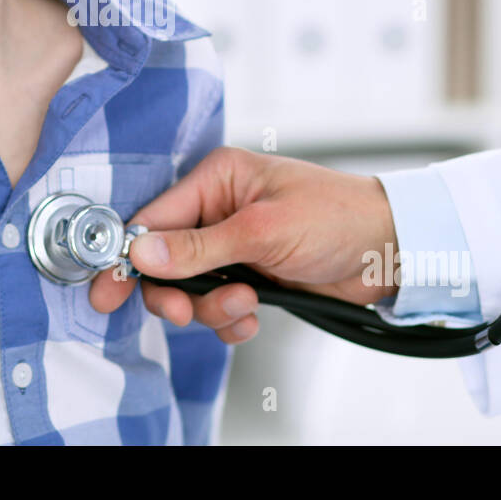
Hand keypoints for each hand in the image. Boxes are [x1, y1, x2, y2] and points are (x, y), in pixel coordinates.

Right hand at [89, 146, 399, 345]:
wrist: (394, 249)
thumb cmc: (338, 218)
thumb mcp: (263, 231)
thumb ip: (197, 247)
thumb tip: (138, 253)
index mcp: (217, 180)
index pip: (153, 219)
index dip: (127, 257)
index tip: (107, 293)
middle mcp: (219, 210)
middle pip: (164, 260)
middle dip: (175, 292)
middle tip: (186, 313)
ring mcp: (234, 245)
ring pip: (190, 289)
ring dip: (213, 308)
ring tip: (246, 305)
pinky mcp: (251, 275)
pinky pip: (218, 306)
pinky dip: (230, 320)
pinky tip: (253, 317)